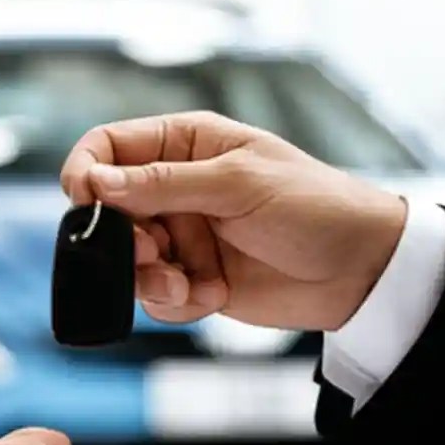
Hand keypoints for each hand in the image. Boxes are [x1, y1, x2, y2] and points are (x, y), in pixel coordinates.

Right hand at [60, 111, 406, 330]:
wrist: (361, 271)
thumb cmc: (314, 207)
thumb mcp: (237, 184)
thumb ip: (163, 184)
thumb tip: (97, 182)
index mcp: (186, 144)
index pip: (109, 146)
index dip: (87, 171)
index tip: (84, 201)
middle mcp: (177, 188)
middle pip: (108, 211)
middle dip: (120, 238)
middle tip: (147, 252)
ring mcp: (183, 235)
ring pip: (126, 260)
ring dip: (150, 277)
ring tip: (187, 282)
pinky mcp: (193, 278)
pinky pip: (155, 295)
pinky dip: (177, 300)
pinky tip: (212, 295)